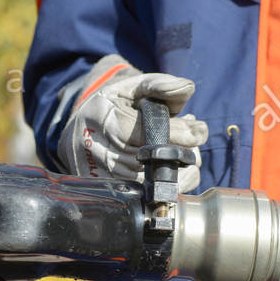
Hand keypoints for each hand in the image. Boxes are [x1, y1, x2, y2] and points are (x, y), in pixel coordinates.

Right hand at [56, 55, 207, 192]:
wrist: (79, 133)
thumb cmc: (112, 107)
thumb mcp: (132, 88)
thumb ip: (160, 85)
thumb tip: (187, 88)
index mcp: (104, 117)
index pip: (149, 132)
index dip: (181, 133)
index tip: (200, 130)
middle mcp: (97, 147)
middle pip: (151, 158)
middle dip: (181, 152)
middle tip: (195, 145)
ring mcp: (99, 173)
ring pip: (150, 180)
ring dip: (176, 171)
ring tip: (182, 156)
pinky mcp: (105, 190)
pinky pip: (145, 194)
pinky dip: (165, 185)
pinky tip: (171, 171)